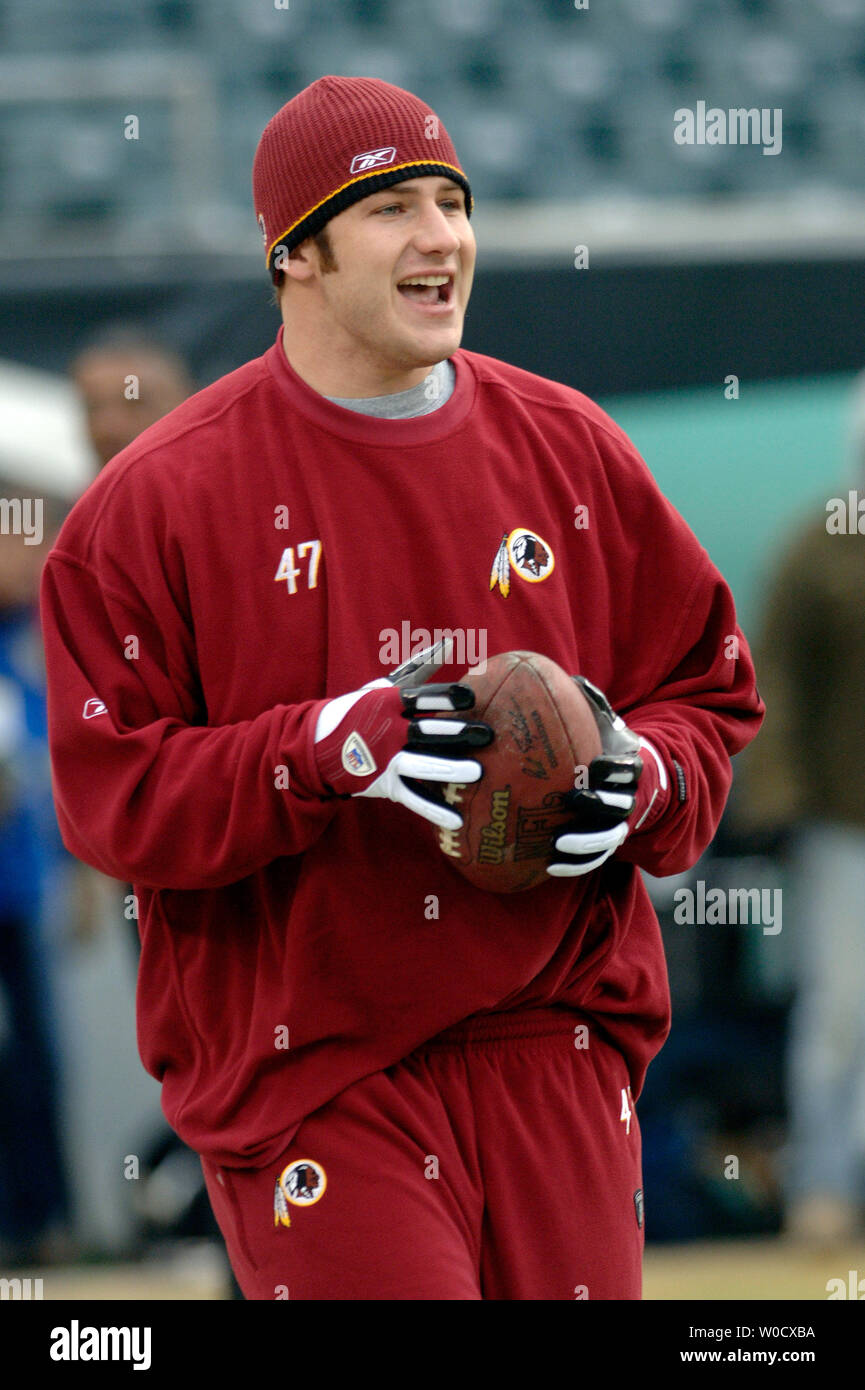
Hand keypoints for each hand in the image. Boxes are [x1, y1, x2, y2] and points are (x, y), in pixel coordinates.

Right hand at [313, 640, 492, 829]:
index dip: (445, 696)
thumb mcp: (383, 685)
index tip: (471, 696)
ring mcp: (386, 759)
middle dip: (458, 733)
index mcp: (389, 702)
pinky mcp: (385, 785)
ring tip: (478, 772)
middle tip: (489, 735)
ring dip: (450, 769)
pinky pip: (414, 799)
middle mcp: (389, 730)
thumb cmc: (357, 710)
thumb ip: (419, 666)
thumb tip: (449, 642)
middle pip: (427, 731)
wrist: (316, 747)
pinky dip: (435, 811)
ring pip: (422, 764)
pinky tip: (458, 821)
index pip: (421, 697)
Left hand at [546, 676, 642, 876]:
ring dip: (585, 841)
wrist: (638, 783)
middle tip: (572, 798)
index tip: (594, 765)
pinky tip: (549, 866)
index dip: (614, 769)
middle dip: (599, 804)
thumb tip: (569, 677)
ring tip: (558, 841)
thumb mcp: (608, 724)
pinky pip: (594, 860)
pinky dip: (575, 865)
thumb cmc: (611, 747)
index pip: (627, 770)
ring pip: (607, 838)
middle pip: (619, 806)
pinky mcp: (609, 845)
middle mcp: (629, 799)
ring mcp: (620, 825)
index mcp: (631, 768)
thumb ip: (592, 703)